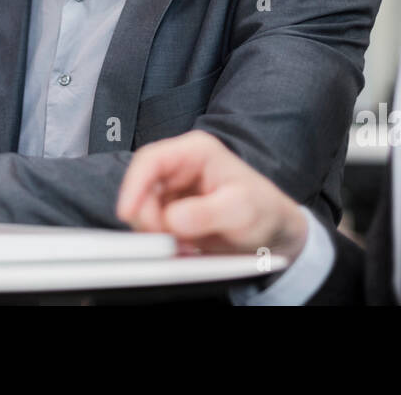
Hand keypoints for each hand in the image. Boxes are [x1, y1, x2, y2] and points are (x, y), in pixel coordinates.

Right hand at [116, 130, 307, 258]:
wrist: (272, 233)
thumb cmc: (264, 211)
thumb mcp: (241, 210)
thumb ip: (206, 213)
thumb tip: (171, 219)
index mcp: (196, 151)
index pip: (151, 160)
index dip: (134, 185)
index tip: (128, 213)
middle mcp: (180, 166)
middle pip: (142, 187)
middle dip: (148, 217)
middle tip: (168, 240)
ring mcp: (174, 189)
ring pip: (143, 208)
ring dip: (155, 232)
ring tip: (185, 245)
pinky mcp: (172, 210)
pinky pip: (152, 224)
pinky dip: (161, 240)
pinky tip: (183, 247)